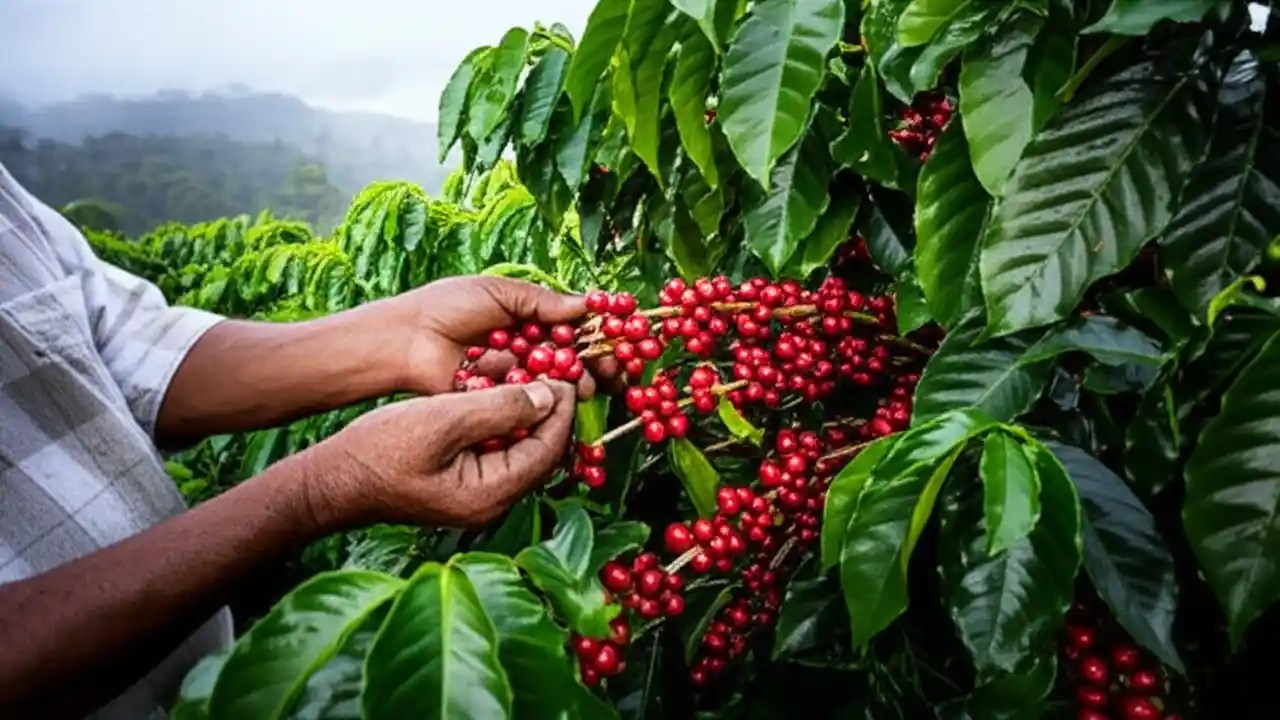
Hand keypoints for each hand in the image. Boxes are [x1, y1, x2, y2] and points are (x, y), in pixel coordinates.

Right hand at [302, 380, 576, 528]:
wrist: (331, 482)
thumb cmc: (379, 451)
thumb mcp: (442, 419)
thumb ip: (499, 408)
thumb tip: (549, 396)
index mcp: (491, 493)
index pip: (548, 450)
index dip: (562, 409)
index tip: (566, 374)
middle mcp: (491, 503)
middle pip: (541, 454)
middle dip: (552, 413)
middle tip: (556, 373)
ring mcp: (477, 499)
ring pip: (522, 453)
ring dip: (530, 417)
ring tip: (533, 378)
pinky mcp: (462, 489)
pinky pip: (499, 456)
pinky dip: (506, 426)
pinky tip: (501, 398)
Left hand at [389, 275, 619, 396]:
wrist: (405, 341)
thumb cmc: (447, 307)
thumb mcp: (499, 292)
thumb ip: (542, 302)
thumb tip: (588, 305)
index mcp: (527, 321)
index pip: (573, 330)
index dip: (598, 338)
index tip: (621, 343)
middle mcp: (525, 350)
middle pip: (573, 361)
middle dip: (595, 367)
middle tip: (612, 373)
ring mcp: (514, 378)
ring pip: (556, 385)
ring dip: (575, 386)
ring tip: (584, 387)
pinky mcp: (499, 402)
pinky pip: (530, 405)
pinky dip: (548, 404)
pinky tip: (562, 402)